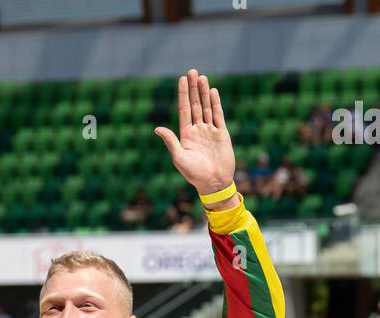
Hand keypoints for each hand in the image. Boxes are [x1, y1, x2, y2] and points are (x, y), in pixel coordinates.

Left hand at [154, 70, 236, 202]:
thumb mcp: (179, 158)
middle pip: (195, 104)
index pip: (184, 110)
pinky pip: (218, 115)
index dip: (183, 94)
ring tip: (201, 77)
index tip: (181, 79)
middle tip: (192, 71)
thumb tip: (157, 128)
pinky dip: (215, 103)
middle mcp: (197, 130)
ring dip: (204, 92)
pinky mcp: (221, 134)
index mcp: (186, 135)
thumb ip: (170, 142)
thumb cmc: (194, 174)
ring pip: (206, 107)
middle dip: (193, 88)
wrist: (214, 183)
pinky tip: (213, 91)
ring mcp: (210, 131)